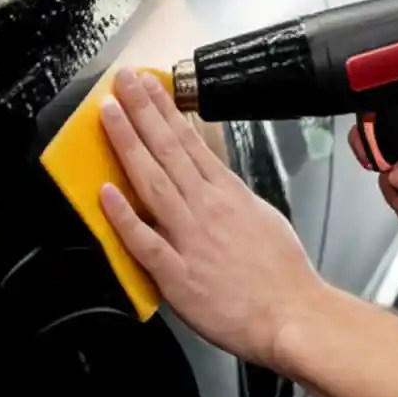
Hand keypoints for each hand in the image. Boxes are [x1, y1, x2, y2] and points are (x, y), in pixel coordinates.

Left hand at [98, 68, 326, 366]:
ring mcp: (189, 238)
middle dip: (142, 111)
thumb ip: (231, 193)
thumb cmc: (281, 274)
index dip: (166, 109)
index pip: (190, 141)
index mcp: (228, 193)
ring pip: (152, 182)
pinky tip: (105, 192)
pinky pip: (144, 241)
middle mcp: (206, 208)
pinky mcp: (177, 274)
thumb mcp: (262, 215)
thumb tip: (213, 174)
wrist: (292, 315)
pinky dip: (124, 216)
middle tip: (123, 81)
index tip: (149, 85)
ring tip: (110, 114)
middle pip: (168, 150)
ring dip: (128, 144)